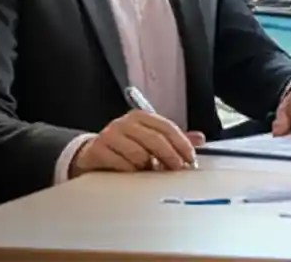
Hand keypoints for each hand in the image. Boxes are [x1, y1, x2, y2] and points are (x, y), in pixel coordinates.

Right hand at [71, 110, 204, 177]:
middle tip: (178, 169)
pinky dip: (131, 172)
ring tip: (150, 171)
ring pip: (138, 153)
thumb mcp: (150, 139)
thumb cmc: (125, 147)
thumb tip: (200, 138)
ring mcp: (110, 135)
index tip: (190, 159)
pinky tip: (134, 173)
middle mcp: (125, 123)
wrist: (91, 154)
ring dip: (148, 166)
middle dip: (170, 156)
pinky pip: (122, 164)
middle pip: (154, 139)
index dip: (181, 144)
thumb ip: (173, 139)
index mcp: (141, 117)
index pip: (167, 127)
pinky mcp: (98, 150)